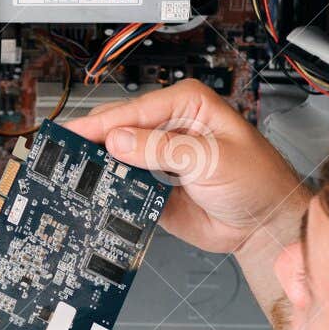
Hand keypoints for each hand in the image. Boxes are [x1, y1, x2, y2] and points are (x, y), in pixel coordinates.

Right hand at [64, 79, 309, 257]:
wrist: (264, 225)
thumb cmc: (257, 181)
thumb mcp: (212, 158)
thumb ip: (164, 149)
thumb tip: (119, 141)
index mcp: (186, 105)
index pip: (134, 110)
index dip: (102, 123)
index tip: (74, 134)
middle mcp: (169, 128)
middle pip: (119, 131)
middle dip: (94, 143)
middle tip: (64, 155)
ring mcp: (158, 160)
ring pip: (117, 159)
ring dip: (98, 168)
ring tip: (70, 174)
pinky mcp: (153, 189)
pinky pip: (124, 188)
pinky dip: (109, 192)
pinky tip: (93, 195)